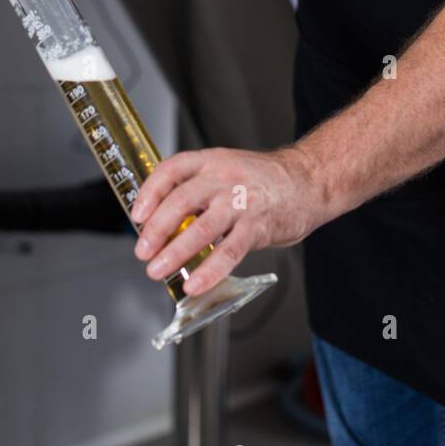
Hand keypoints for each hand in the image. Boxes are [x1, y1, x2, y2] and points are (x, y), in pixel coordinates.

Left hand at [130, 145, 325, 297]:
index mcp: (211, 161)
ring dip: (175, 252)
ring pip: (202, 228)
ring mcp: (241, 202)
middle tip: (143, 250)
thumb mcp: (226, 170)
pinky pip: (229, 252)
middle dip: (156, 229)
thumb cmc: (263, 181)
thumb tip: (162, 221)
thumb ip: (197, 190)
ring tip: (157, 270)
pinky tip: (195, 284)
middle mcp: (224, 178)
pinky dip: (209, 270)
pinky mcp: (257, 227)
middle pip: (181, 200)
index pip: (171, 170)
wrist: (308, 182)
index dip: (150, 192)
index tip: (137, 215)